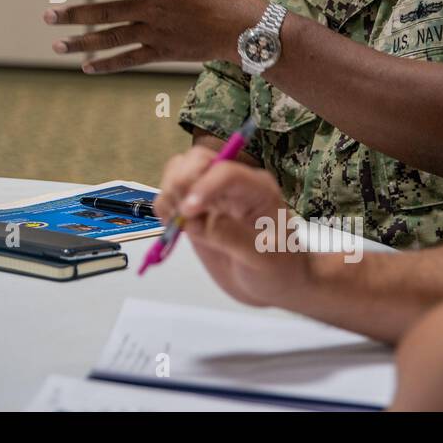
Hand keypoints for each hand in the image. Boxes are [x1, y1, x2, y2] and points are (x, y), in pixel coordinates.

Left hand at [43, 0, 263, 72]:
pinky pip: (128, 59)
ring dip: (81, 42)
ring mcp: (154, 32)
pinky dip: (107, 64)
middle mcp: (150, 7)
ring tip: (57, 45)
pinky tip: (86, 66)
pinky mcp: (162, 52)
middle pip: (103, 11)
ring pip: (110, 38)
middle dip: (72, 13)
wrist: (248, 29)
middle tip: (47, 15)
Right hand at [154, 146, 312, 308]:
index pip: (227, 172)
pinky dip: (164, 205)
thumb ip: (233, 238)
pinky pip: (171, 193)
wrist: (272, 283)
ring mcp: (212, 194)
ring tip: (176, 220)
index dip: (204, 186)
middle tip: (180, 213)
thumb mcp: (264, 259)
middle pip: (198, 159)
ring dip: (169, 190)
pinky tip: (173, 226)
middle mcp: (233, 184)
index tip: (188, 212)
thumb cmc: (278, 269)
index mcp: (257, 189)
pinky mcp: (196, 209)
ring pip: (180, 170)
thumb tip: (197, 223)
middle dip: (182, 180)